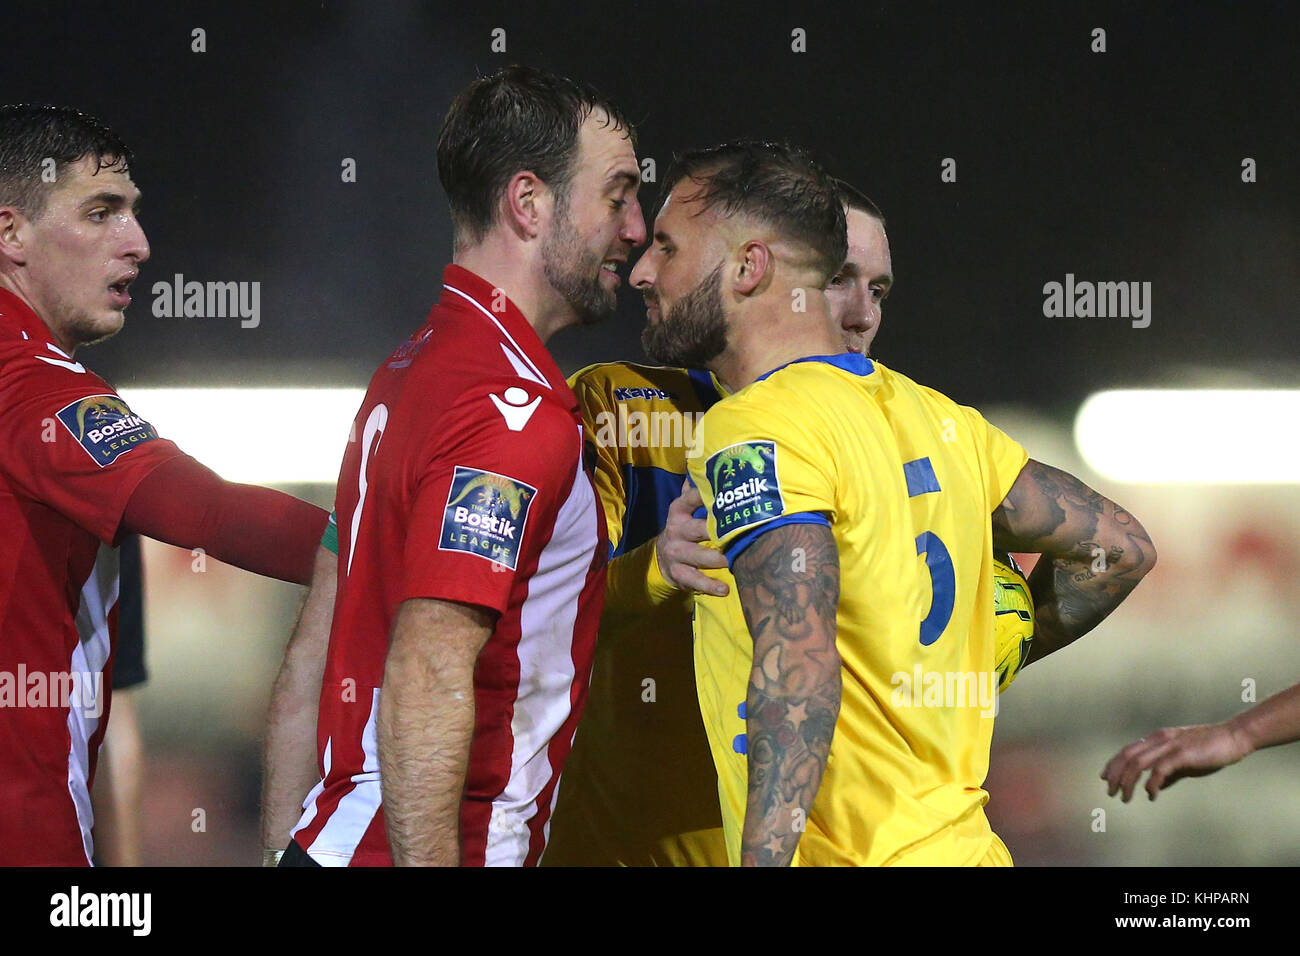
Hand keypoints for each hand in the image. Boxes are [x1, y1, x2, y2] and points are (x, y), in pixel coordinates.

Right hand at [655, 481, 729, 596]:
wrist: (663, 557)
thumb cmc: (685, 528)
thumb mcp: (685, 508)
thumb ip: (695, 489)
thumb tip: (702, 460)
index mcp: (679, 511)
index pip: (690, 499)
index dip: (705, 494)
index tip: (725, 490)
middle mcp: (676, 530)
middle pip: (698, 529)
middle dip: (717, 531)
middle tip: (739, 531)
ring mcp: (676, 553)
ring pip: (698, 556)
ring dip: (717, 558)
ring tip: (734, 560)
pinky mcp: (678, 573)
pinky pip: (694, 580)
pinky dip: (709, 585)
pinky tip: (725, 589)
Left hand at [1100, 723, 1253, 801]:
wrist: (1234, 737)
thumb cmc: (1210, 749)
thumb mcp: (1183, 761)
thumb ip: (1169, 773)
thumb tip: (1154, 788)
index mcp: (1157, 738)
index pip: (1127, 750)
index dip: (1113, 763)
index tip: (1105, 777)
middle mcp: (1159, 739)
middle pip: (1127, 756)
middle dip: (1115, 774)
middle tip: (1110, 792)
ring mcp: (1169, 745)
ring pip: (1137, 763)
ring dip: (1128, 782)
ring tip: (1124, 797)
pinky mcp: (1181, 754)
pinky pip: (1159, 770)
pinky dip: (1151, 784)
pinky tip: (1150, 795)